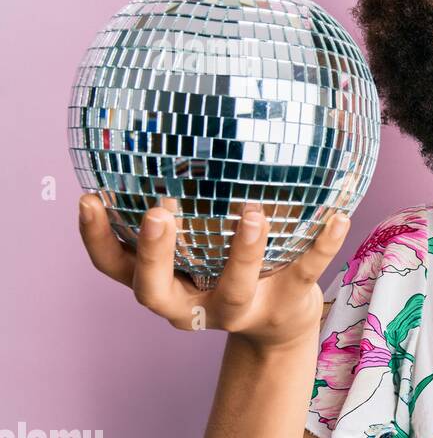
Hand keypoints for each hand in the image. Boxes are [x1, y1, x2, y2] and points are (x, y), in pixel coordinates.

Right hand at [77, 191, 351, 350]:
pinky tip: (339, 215)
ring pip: (232, 288)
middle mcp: (191, 303)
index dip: (96, 238)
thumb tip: (190, 115)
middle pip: (155, 290)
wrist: (281, 322)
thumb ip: (188, 199)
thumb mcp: (202, 240)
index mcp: (165, 282)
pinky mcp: (286, 303)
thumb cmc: (231, 265)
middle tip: (159, 213)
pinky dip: (323, 244)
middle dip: (155, 254)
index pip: (115, 266)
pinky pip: (305, 272)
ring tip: (252, 214)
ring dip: (241, 252)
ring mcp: (239, 309)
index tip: (89, 198)